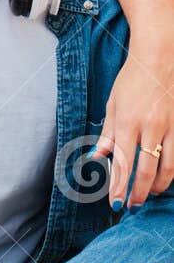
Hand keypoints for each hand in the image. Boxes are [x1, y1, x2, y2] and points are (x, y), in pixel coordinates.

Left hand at [96, 44, 173, 206]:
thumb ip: (107, 133)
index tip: (115, 202)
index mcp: (128, 122)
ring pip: (169, 167)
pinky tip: (166, 177)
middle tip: (132, 206)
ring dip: (158, 186)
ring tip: (149, 194)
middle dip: (138, 193)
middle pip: (146, 170)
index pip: (122, 163)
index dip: (118, 186)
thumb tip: (96, 157)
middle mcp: (150, 127)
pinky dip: (173, 170)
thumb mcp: (113, 104)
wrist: (160, 57)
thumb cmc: (133, 79)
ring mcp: (171, 126)